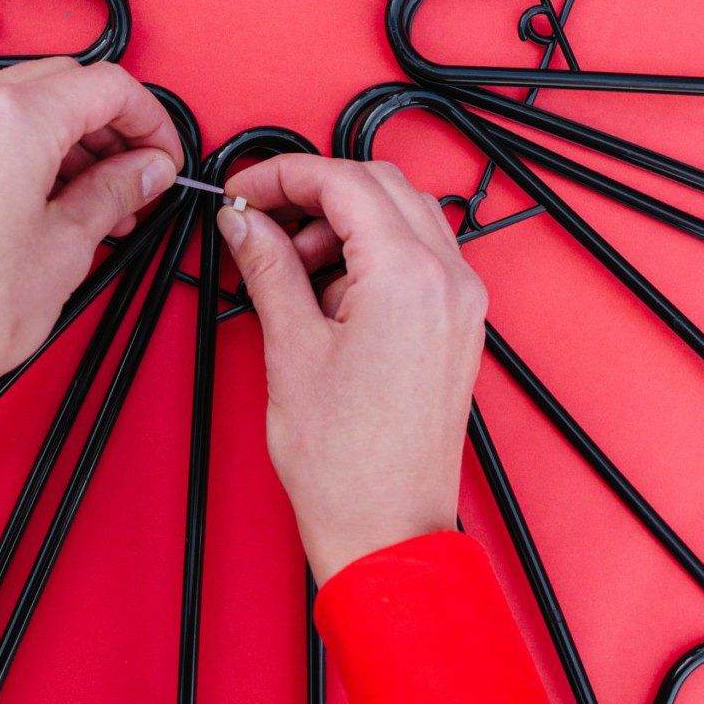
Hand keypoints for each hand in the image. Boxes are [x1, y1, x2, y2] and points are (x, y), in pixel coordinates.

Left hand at [0, 59, 181, 400]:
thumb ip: (116, 191)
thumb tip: (145, 171)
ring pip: (26, 103)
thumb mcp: (68, 244)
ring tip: (104, 198)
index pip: (106, 86)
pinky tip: (57, 199)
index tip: (163, 155)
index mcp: (12, 118)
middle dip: (111, 126)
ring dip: (72, 140)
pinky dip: (30, 150)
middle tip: (141, 175)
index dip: (150, 120)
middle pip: (65, 84)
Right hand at [216, 155, 485, 585]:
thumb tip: (244, 220)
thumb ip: (269, 267)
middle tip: (259, 218)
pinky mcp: (457, 326)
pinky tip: (327, 290)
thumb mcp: (290, 348)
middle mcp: (448, 280)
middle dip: (314, 191)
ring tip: (289, 265)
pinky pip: (418, 256)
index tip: (243, 191)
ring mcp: (460, 303)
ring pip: (403, 214)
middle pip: (379, 184)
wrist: (386, 528)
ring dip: (344, 221)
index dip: (284, 175)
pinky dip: (371, 252)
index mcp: (408, 276)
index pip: (344, 180)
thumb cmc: (346, 463)